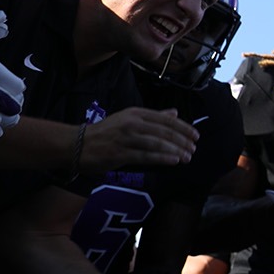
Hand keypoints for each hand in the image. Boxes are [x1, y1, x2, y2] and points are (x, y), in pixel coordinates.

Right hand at [84, 107, 199, 169]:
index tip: (195, 136)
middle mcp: (131, 123)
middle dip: (182, 140)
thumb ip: (153, 117)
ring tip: (188, 157)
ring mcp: (125, 138)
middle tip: (194, 148)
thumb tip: (175, 112)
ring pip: (157, 143)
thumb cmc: (106, 132)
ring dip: (175, 150)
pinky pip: (145, 156)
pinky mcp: (119, 153)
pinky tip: (174, 161)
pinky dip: (162, 158)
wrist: (77, 144)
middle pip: (164, 131)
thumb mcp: (129, 119)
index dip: (183, 127)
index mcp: (135, 113)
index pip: (165, 119)